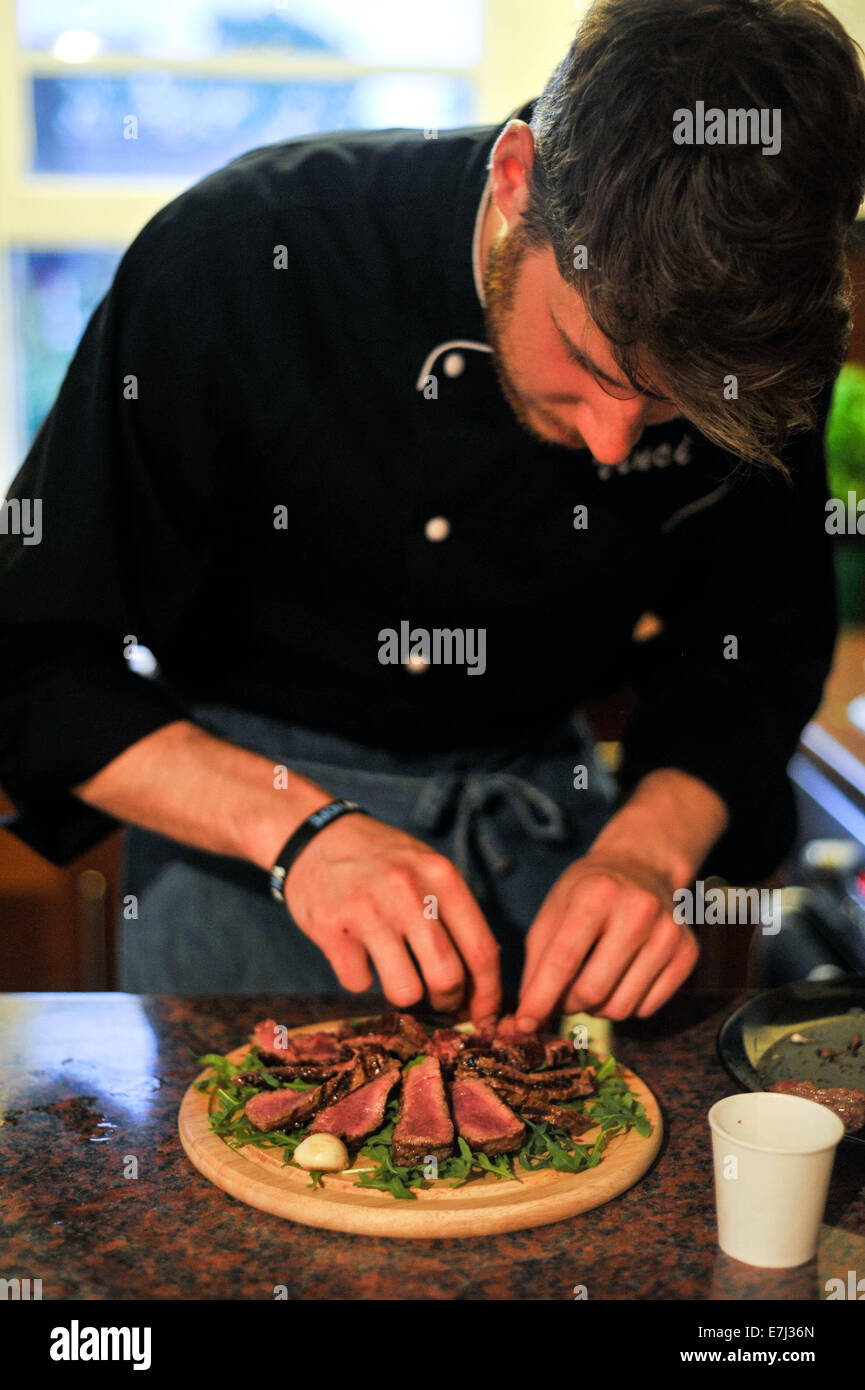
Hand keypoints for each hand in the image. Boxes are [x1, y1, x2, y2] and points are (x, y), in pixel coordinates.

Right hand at [283, 813, 500, 1022]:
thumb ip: (453, 915)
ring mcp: (367, 911)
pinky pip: (358, 984)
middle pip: (447, 977)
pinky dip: (360, 977)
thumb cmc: (382, 861)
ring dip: (404, 994)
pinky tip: (356, 952)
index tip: (483, 1014)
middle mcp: (408, 892)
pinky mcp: (331, 929)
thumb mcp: (427, 868)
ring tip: (396, 972)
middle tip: (440, 999)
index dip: (487, 993)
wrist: (316, 835)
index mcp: (441, 876)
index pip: (481, 949)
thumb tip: (480, 983)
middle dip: (448, 1000)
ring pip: (405, 992)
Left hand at [515, 850, 698, 1026]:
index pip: (563, 961)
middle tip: (564, 995)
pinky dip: (626, 1004)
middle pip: (594, 991)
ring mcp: (669, 932)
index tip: (523, 1024)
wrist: (642, 867)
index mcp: (597, 893)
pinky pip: (646, 1009)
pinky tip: (621, 978)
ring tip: (593, 982)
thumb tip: (526, 1020)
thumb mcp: (554, 911)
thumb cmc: (588, 892)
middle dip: (569, 1004)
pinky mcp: (688, 953)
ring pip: (621, 1008)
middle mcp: (639, 910)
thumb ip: (536, 964)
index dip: (540, 999)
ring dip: (597, 1008)